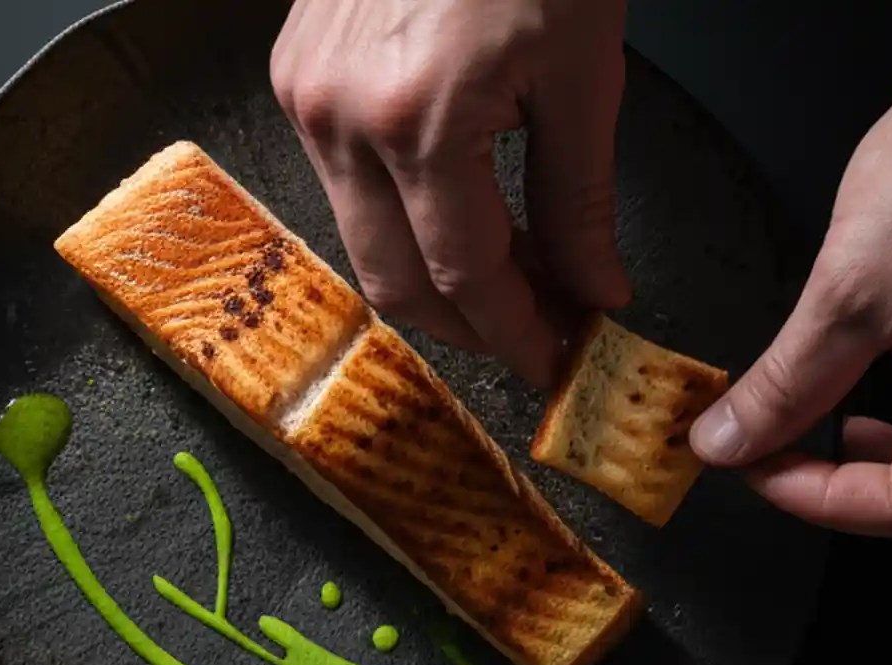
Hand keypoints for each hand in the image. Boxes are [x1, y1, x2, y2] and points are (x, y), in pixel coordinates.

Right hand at [270, 0, 630, 388]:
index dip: (516, 333)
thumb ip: (582, 201)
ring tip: (507, 276)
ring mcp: (307, 97)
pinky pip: (343, 182)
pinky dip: (401, 217)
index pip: (464, 276)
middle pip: (393, 281)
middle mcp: (340, 119)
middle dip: (468, 326)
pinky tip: (455, 211)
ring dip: (432, 276)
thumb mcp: (584, 74)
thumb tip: (594, 293)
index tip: (555, 362)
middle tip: (534, 331)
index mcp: (419, 121)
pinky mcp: (297, 76)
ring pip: (362, 239)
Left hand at [691, 0, 891, 541]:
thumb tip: (726, 443)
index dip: (811, 498)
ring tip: (789, 407)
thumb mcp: (846, 294)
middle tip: (759, 443)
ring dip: (850, 439)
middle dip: (827, 473)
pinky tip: (840, 371)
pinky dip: (880, 402)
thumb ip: (786, 383)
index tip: (744, 466)